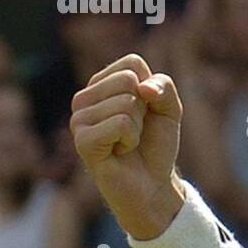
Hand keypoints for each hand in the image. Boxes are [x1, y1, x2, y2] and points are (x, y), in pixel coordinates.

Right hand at [70, 54, 184, 239]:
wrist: (152, 184)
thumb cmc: (155, 144)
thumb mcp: (169, 108)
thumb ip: (163, 86)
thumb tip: (142, 88)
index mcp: (100, 84)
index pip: (132, 64)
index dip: (151, 90)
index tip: (146, 112)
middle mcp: (83, 98)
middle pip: (128, 80)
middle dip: (145, 109)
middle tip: (136, 130)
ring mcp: (78, 119)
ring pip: (126, 103)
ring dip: (138, 127)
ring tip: (127, 143)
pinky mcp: (82, 141)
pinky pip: (120, 123)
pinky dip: (131, 139)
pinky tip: (120, 152)